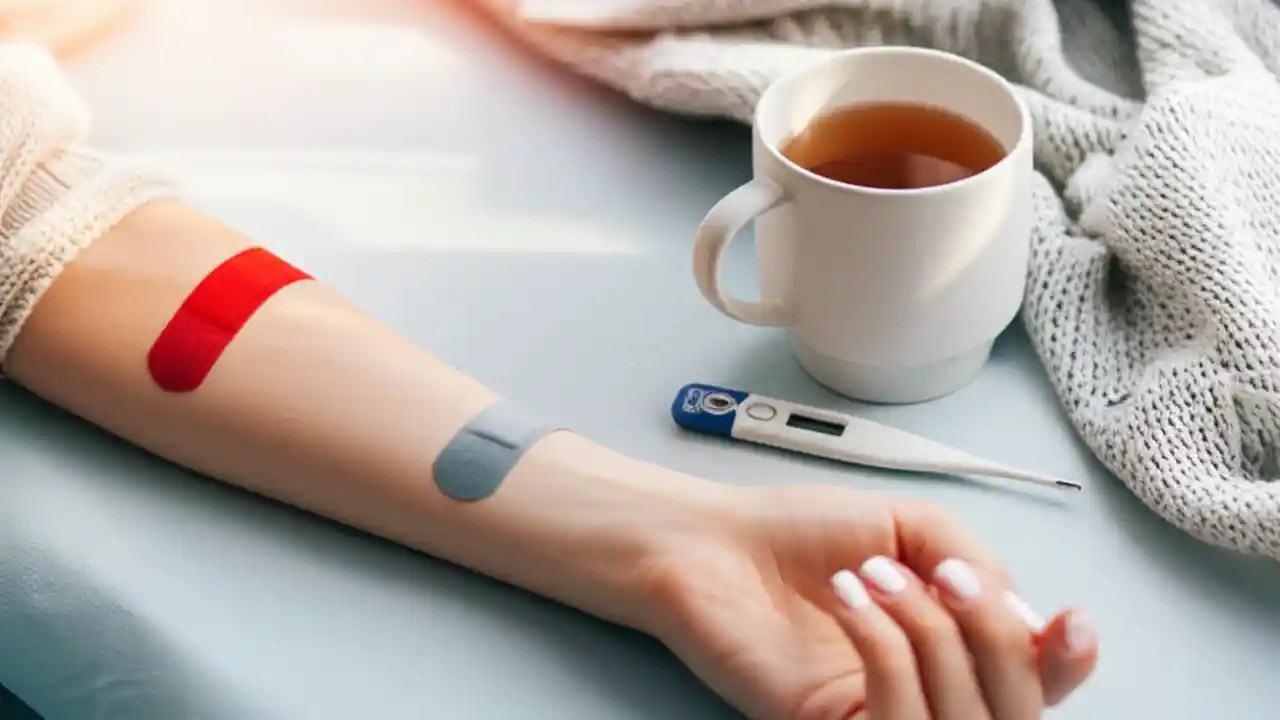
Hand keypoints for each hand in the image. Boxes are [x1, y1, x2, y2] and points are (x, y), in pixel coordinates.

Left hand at [640, 484, 1097, 718]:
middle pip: (1012, 711)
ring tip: (880, 575)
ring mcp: (876, 710)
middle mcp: (920, 687)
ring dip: (935, 636)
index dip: (1065, 662)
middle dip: (996, 639)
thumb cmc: (795, 531)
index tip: (1071, 621)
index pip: (1030, 680)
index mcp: (947, 645)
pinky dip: (886, 650)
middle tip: (953, 578)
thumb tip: (1018, 610)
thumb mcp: (905, 524)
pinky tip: (853, 598)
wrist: (713, 542)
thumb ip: (972, 559)